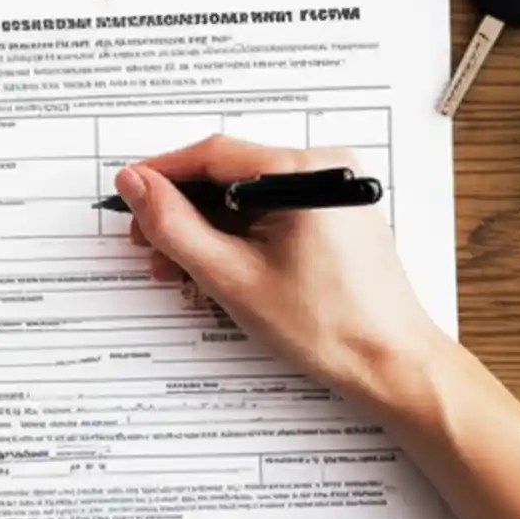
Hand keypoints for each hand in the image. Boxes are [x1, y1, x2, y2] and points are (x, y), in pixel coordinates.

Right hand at [116, 136, 453, 413]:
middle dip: (183, 213)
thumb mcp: (231, 276)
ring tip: (180, 270)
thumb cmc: (329, 327)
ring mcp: (333, 190)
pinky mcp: (335, 213)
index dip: (161, 174)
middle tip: (148, 246)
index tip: (128, 193)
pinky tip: (218, 269)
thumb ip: (174, 225)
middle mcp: (325, 168)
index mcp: (304, 171)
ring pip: (247, 197)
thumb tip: (136, 184)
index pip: (212, 154)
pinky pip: (272, 212)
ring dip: (207, 231)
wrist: (391, 363)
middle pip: (228, 175)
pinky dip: (239, 237)